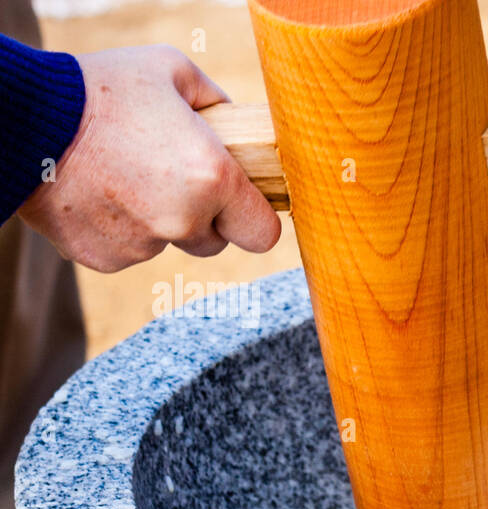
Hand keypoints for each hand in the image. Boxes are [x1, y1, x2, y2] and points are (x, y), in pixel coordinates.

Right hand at [19, 45, 279, 272]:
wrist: (18, 119)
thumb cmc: (98, 88)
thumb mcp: (171, 71)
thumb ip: (217, 104)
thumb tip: (238, 127)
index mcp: (212, 177)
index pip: (263, 234)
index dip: (253, 218)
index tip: (241, 204)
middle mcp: (182, 221)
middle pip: (215, 242)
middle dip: (203, 217)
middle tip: (170, 176)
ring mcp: (141, 245)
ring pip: (167, 243)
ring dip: (156, 219)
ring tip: (123, 173)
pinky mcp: (103, 258)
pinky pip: (127, 249)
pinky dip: (118, 227)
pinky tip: (97, 190)